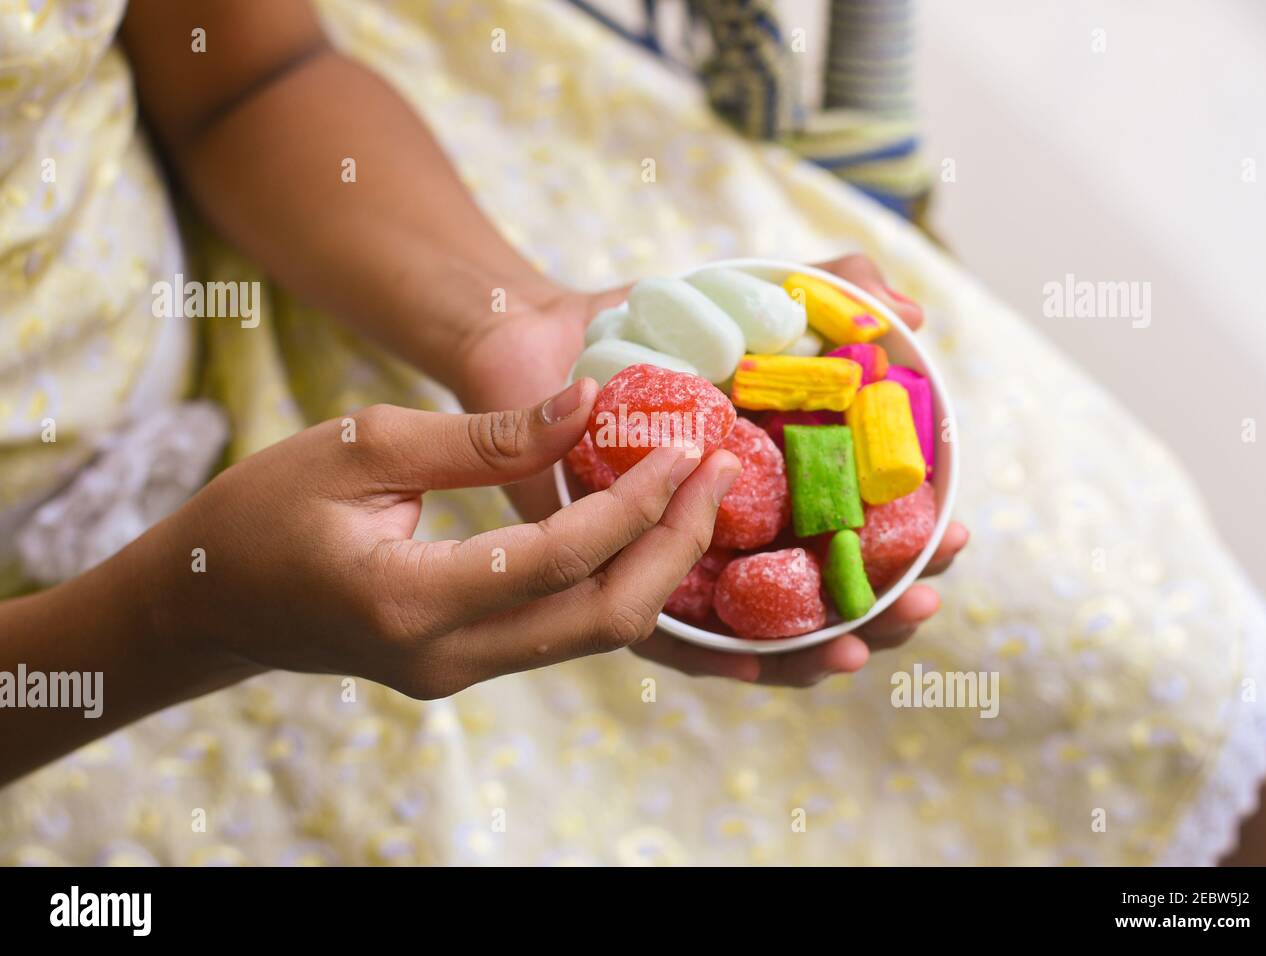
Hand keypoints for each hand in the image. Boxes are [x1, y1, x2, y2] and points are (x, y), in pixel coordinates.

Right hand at [144, 383, 740, 698]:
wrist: (212, 600)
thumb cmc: (264, 509)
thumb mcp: (363, 445)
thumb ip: (482, 435)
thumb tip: (588, 404)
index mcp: (409, 600)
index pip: (557, 557)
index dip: (634, 502)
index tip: (690, 445)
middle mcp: (446, 658)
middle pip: (602, 619)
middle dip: (676, 546)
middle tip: (721, 473)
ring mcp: (460, 674)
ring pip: (594, 636)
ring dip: (659, 568)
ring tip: (703, 495)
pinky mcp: (470, 666)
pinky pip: (567, 632)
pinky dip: (619, 581)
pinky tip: (651, 529)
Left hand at [456, 254, 966, 686]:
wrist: (546, 337)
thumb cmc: (649, 328)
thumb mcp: (750, 301)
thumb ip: (834, 293)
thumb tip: (915, 316)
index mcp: (782, 491)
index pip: (864, 540)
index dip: (918, 550)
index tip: (955, 536)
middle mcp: (740, 540)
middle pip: (828, 598)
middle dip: (885, 612)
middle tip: (921, 598)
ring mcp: (683, 566)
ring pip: (765, 634)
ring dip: (822, 647)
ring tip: (861, 643)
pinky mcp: (620, 581)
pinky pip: (676, 639)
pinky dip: (725, 659)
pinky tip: (771, 666)